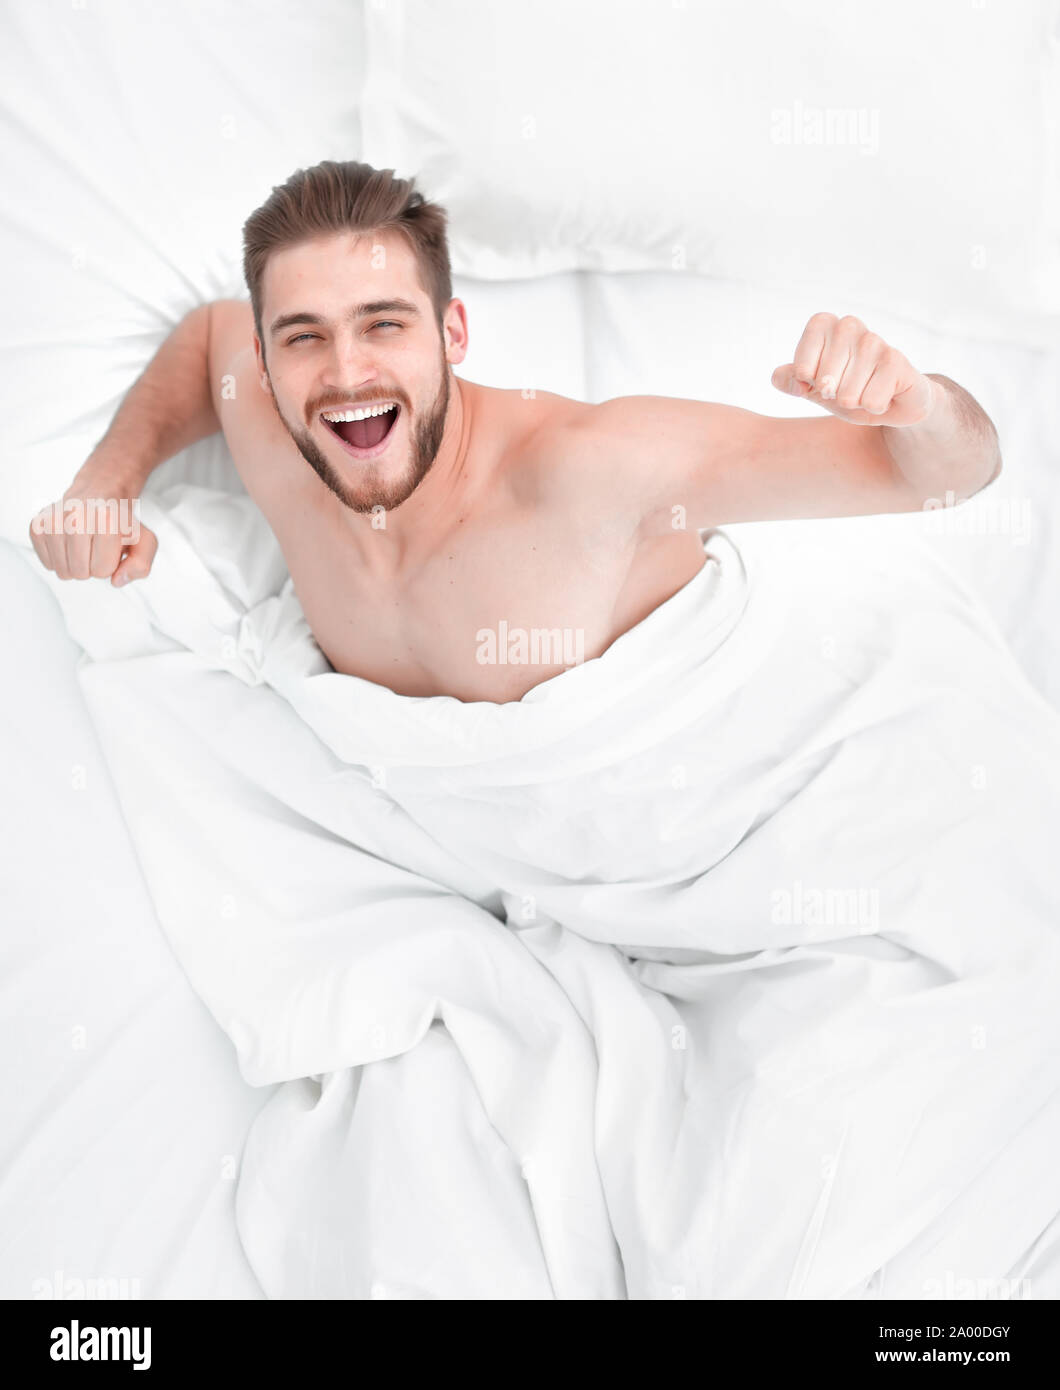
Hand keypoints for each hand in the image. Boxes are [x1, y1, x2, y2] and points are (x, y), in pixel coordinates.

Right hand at [28, 455, 156, 585]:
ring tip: (84, 544)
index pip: (102, 571)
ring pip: (62, 571)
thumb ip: (140, 565)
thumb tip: (117, 580)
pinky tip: (69, 543)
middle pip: (80, 573)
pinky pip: (47, 563)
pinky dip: (59, 559)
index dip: (109, 564)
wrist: (99, 494)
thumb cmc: (119, 520)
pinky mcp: (37, 525)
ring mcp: (53, 519)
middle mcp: (75, 516)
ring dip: (75, 564)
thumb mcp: (144, 541)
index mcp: (105, 519)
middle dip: (91, 566)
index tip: (110, 547)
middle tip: (96, 547)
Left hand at [771, 312, 936, 426]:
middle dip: (831, 395)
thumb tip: (795, 381)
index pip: (801, 365)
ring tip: (864, 391)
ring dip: (854, 402)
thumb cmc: (845, 389)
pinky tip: (884, 395)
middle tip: (844, 389)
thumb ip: (789, 380)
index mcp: (824, 325)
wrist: (886, 402)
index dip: (807, 382)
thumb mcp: (810, 388)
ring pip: (847, 394)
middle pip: (824, 380)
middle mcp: (850, 325)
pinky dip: (874, 407)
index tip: (817, 381)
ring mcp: (874, 341)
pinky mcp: (896, 360)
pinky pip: (871, 400)